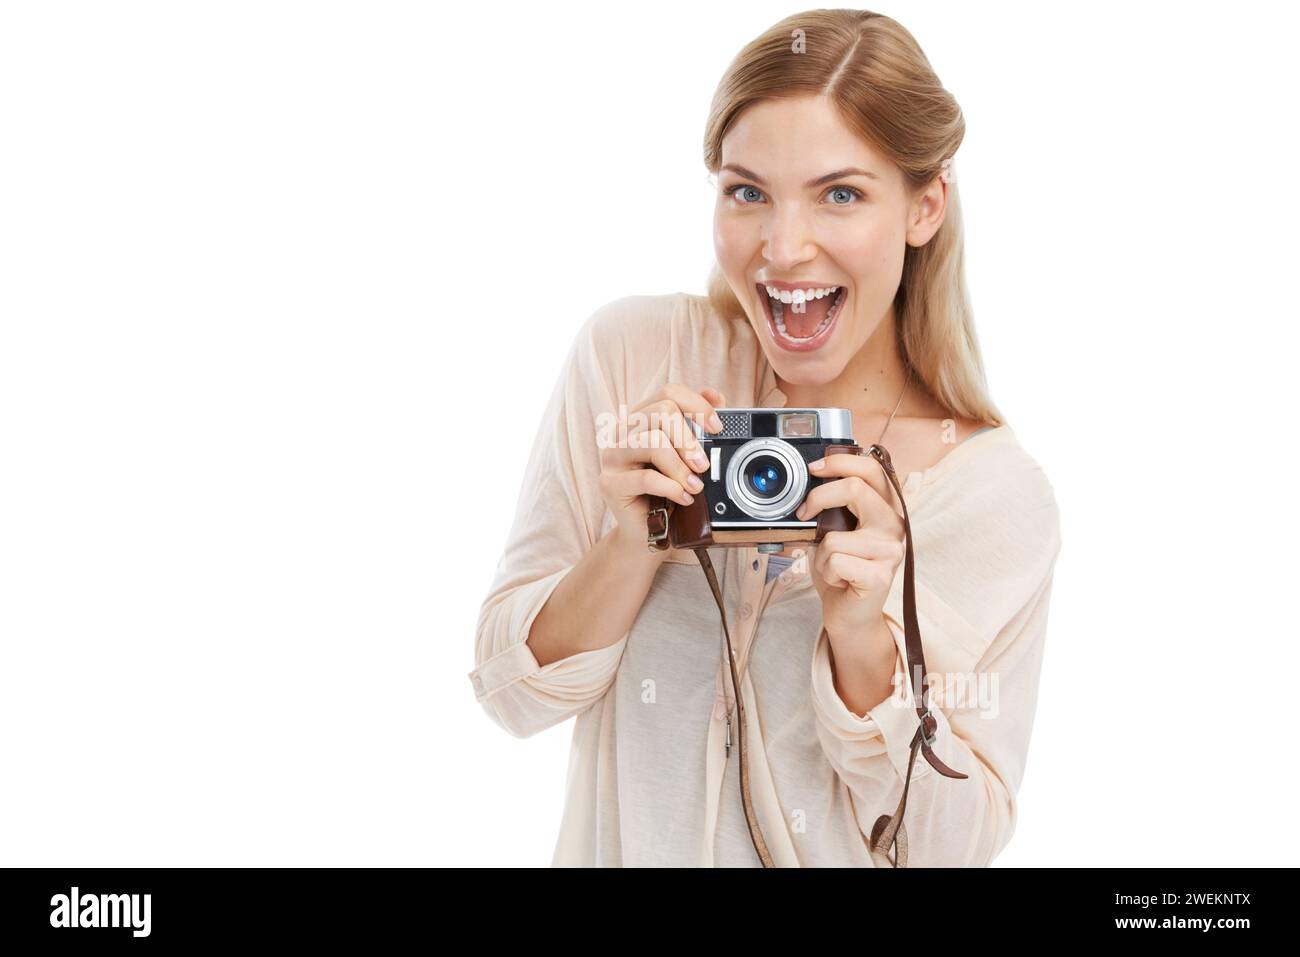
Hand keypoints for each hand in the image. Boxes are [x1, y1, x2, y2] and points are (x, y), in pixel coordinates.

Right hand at [597, 383, 726, 554]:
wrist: (647, 532)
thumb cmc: (668, 491)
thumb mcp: (687, 456)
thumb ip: (697, 424)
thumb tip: (716, 395)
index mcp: (640, 419)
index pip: (668, 393)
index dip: (697, 406)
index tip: (717, 428)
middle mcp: (621, 432)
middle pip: (661, 412)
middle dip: (689, 439)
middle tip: (703, 465)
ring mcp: (611, 457)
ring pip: (653, 442)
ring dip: (681, 467)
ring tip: (695, 486)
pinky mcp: (609, 484)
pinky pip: (646, 478)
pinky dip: (672, 488)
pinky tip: (683, 498)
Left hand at [794, 450, 905, 641]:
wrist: (851, 615)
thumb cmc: (842, 570)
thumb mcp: (836, 530)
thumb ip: (833, 506)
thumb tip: (808, 482)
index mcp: (886, 508)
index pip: (871, 470)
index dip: (840, 462)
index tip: (814, 468)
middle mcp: (895, 525)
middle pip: (855, 488)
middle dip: (818, 497)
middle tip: (804, 513)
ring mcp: (890, 550)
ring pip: (835, 534)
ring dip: (822, 553)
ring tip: (835, 566)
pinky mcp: (881, 575)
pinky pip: (835, 560)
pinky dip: (827, 571)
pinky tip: (840, 581)